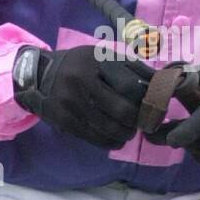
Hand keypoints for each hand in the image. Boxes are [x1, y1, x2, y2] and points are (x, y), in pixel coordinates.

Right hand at [12, 44, 153, 149]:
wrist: (38, 74)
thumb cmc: (79, 65)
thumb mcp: (101, 57)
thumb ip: (130, 68)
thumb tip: (161, 84)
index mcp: (97, 60)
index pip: (131, 86)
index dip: (146, 100)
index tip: (152, 107)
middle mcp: (84, 79)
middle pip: (123, 109)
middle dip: (137, 120)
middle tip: (140, 123)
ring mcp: (72, 101)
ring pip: (110, 127)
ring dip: (126, 134)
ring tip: (129, 132)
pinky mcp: (64, 119)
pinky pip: (94, 137)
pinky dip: (111, 142)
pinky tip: (116, 140)